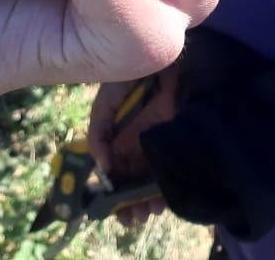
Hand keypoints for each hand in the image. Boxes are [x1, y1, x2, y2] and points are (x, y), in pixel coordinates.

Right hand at [87, 67, 178, 226]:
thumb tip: (102, 167)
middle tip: (133, 217)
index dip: (114, 196)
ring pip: (154, 180)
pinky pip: (172, 167)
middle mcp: (139, 147)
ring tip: (148, 211)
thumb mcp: (104, 104)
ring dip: (150, 200)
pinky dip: (168, 185)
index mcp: (119, 141)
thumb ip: (97, 134)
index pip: (115, 176)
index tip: (115, 212)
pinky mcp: (177, 139)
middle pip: (135, 184)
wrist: (160, 57)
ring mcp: (158, 143)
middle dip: (133, 204)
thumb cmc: (128, 77)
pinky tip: (163, 197)